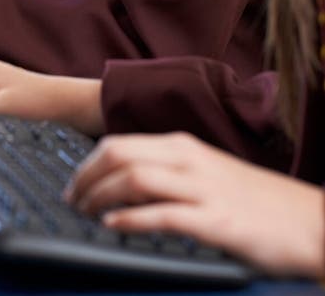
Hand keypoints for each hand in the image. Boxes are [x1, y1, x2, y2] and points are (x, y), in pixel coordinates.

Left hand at [65, 131, 324, 278]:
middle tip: (70, 199)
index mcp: (183, 146)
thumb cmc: (255, 201)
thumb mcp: (206, 174)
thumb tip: (125, 184)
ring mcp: (202, 187)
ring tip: (84, 212)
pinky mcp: (215, 220)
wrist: (309, 220)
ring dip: (99, 196)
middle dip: (85, 176)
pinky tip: (114, 227)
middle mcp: (188, 159)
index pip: (120, 143)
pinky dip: (131, 219)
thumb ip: (169, 173)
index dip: (88, 163)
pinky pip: (163, 214)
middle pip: (119, 154)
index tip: (73, 183)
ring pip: (134, 177)